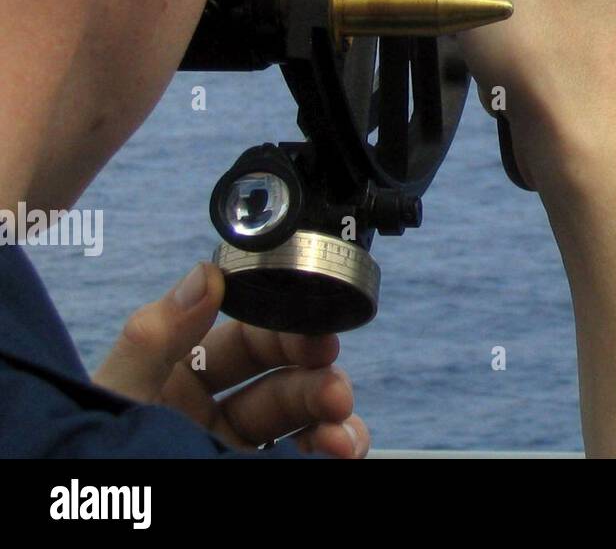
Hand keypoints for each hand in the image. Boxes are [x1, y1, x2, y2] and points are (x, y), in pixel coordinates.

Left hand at [94, 262, 368, 457]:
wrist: (93, 531)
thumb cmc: (91, 463)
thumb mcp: (117, 396)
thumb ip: (156, 336)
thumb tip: (207, 274)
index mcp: (177, 379)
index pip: (246, 339)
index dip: (286, 330)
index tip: (315, 333)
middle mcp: (212, 414)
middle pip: (284, 379)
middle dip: (317, 377)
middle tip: (334, 391)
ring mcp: (236, 449)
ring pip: (304, 419)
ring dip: (334, 417)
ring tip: (342, 434)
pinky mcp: (259, 479)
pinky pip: (309, 457)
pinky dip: (336, 449)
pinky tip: (343, 450)